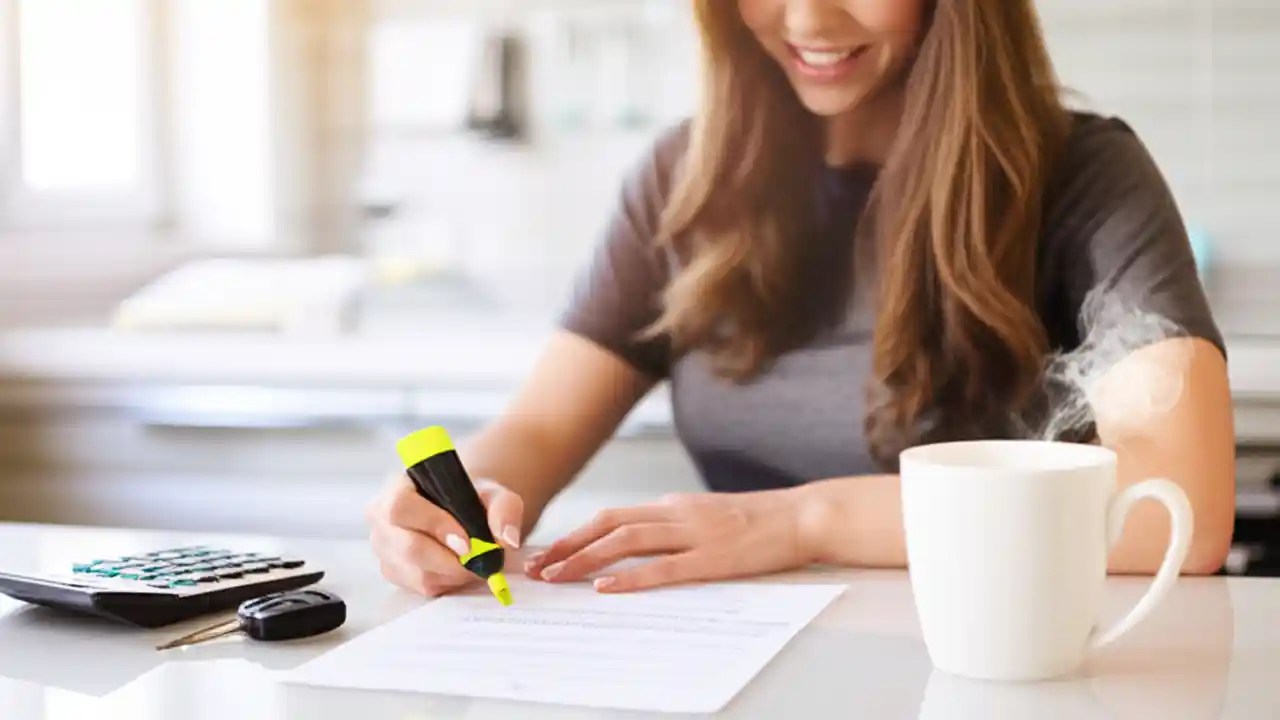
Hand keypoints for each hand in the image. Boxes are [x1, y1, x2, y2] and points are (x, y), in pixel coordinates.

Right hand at [366, 474, 523, 596]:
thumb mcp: (493, 494)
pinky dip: (447, 581)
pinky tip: (459, 567)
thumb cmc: (470, 500)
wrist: (462, 513)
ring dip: (453, 572)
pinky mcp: (394, 573)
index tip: (466, 541)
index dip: (433, 525)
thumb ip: (504, 510)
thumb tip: (507, 539)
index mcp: (397, 488)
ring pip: (417, 573)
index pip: (401, 507)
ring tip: (473, 561)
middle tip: (476, 559)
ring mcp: (384, 549)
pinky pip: (421, 586)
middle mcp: (382, 520)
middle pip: (408, 547)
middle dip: (449, 559)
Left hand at [524, 489, 819, 592]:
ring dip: (586, 559)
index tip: (546, 552)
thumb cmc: (758, 520)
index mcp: (672, 506)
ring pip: (626, 541)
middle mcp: (675, 514)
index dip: (575, 534)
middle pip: (607, 525)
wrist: (801, 515)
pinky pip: (664, 568)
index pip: (611, 517)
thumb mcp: (706, 515)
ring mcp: (693, 534)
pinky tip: (607, 588)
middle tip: (537, 567)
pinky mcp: (713, 557)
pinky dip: (631, 577)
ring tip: (558, 577)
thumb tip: (640, 541)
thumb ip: (673, 525)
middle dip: (567, 545)